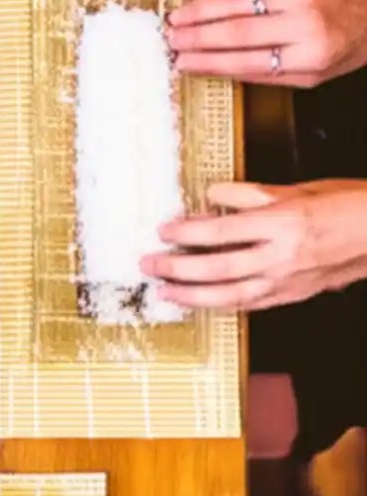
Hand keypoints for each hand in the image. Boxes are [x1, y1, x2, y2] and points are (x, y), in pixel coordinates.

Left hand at [142, 181, 366, 310]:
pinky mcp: (294, 295)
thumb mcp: (297, 190)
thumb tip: (212, 194)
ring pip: (231, 295)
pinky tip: (202, 302)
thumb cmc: (346, 205)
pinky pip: (251, 304)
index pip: (221, 230)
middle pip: (219, 267)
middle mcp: (283, 255)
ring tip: (165, 292)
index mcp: (283, 223)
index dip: (187, 232)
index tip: (163, 230)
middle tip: (150, 264)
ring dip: (193, 296)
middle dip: (178, 268)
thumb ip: (250, 194)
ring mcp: (289, 280)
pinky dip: (223, 304)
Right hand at [167, 0, 366, 87]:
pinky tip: (203, 1)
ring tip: (176, 20)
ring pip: (237, 2)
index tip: (181, 63)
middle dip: (196, 36)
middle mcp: (303, 22)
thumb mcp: (315, 74)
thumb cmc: (350, 45)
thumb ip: (270, 72)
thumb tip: (219, 68)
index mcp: (309, 55)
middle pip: (236, 31)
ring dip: (201, 11)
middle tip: (168, 39)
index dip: (207, 62)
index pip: (245, 61)